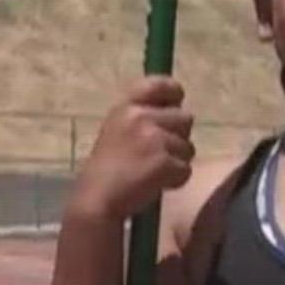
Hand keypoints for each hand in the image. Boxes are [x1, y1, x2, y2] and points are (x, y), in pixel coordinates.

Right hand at [68, 77, 195, 220]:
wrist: (96, 200)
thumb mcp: (117, 131)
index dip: (173, 92)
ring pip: (188, 147)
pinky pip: (185, 169)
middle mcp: (140, 117)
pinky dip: (175, 180)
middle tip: (158, 155)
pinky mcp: (164, 162)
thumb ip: (141, 118)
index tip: (175, 102)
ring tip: (152, 172)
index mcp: (126, 107)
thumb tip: (174, 110)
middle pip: (185, 118)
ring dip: (177, 162)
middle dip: (178, 137)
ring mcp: (154, 138)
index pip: (158, 84)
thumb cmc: (106, 169)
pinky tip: (155, 185)